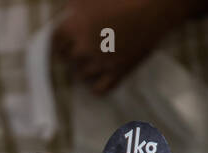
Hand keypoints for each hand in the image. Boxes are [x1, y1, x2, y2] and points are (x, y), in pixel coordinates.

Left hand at [53, 0, 182, 93]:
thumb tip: (67, 14)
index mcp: (74, 27)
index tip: (66, 42)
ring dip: (84, 69)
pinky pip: (99, 90)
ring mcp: (100, 62)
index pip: (54, 44)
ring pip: (81, 75)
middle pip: (67, 60)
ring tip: (92, 61)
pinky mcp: (118, 73)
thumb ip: (74, 7)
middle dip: (73, 55)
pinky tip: (100, 77)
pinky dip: (96, 86)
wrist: (153, 8)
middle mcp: (84, 48)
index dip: (60, 43)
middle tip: (82, 49)